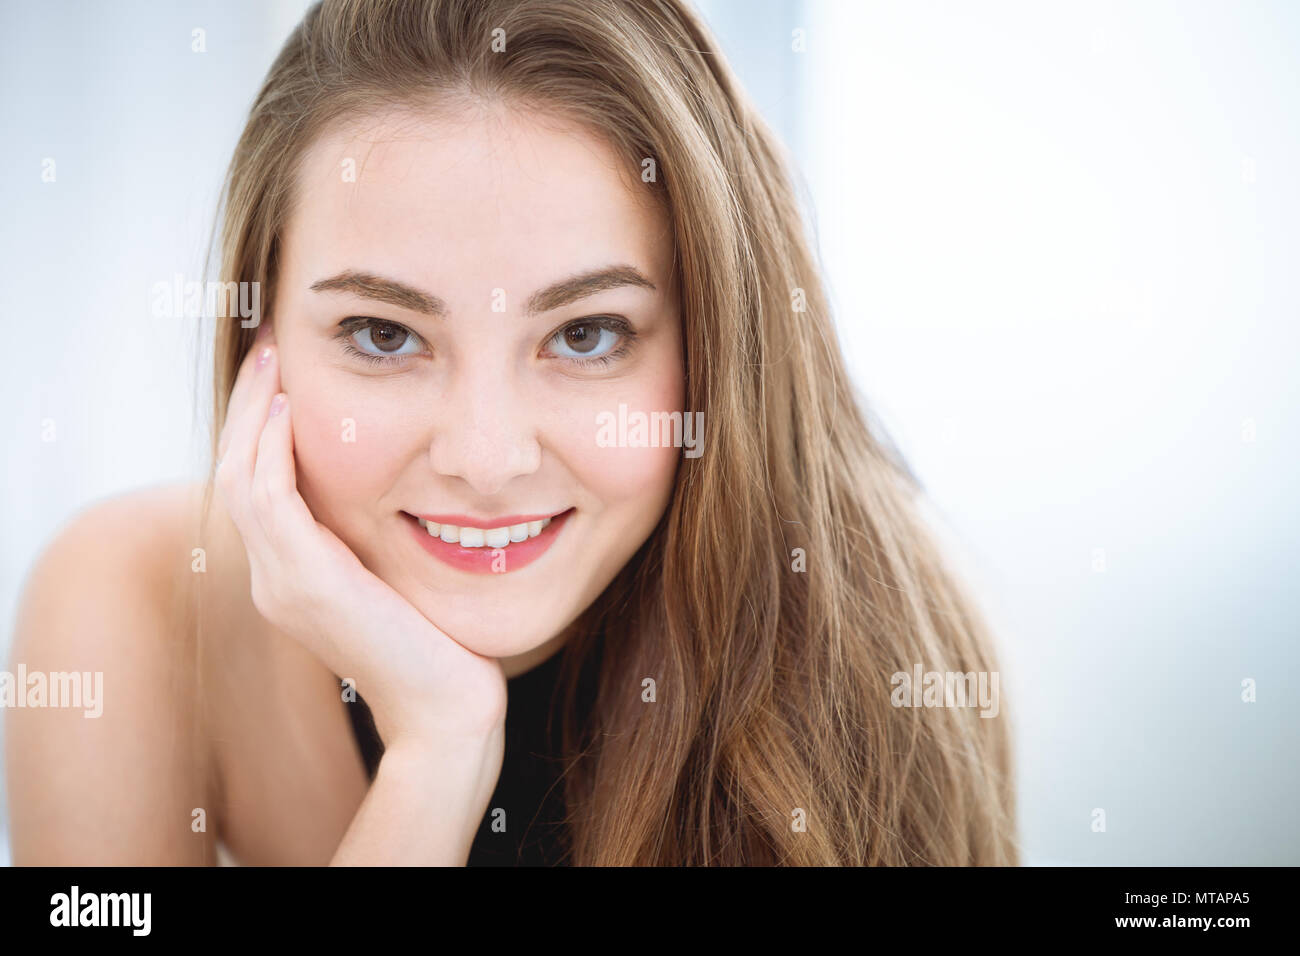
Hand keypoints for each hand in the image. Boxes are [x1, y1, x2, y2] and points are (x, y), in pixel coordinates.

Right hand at [214, 324, 508, 749]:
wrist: (447, 712)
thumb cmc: (443, 647)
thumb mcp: (402, 578)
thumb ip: (380, 538)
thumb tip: (407, 482)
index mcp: (292, 577)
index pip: (258, 485)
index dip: (263, 425)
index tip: (286, 371)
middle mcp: (273, 578)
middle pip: (236, 471)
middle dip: (251, 403)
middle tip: (268, 344)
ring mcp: (279, 583)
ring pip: (239, 476)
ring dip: (255, 410)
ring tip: (274, 356)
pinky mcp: (303, 582)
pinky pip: (266, 497)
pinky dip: (271, 446)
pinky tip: (294, 404)